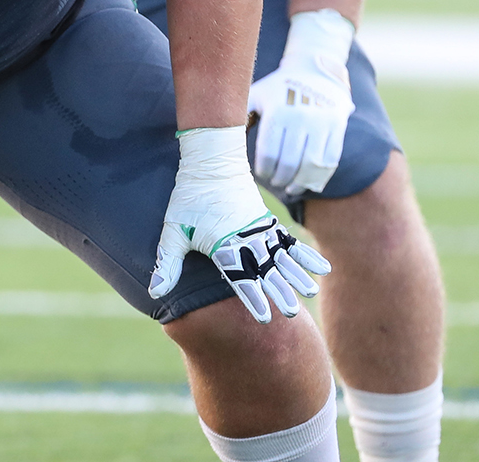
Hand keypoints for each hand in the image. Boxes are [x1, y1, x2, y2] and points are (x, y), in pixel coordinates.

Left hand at [148, 126, 330, 322]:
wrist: (211, 161)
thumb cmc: (189, 197)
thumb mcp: (173, 231)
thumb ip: (167, 263)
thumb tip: (155, 292)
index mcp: (223, 243)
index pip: (240, 276)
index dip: (252, 298)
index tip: (262, 318)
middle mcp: (245, 238)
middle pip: (265, 270)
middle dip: (278, 292)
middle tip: (291, 314)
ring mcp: (259, 229)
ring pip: (281, 257)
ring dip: (296, 275)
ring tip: (310, 293)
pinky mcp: (266, 222)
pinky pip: (289, 241)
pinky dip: (305, 255)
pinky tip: (322, 268)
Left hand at [248, 9, 355, 195]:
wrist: (314, 71)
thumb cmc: (277, 89)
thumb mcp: (256, 95)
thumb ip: (240, 116)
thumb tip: (218, 143)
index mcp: (277, 111)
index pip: (269, 153)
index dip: (264, 170)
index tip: (260, 174)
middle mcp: (301, 116)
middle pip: (290, 162)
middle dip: (280, 179)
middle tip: (274, 183)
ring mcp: (322, 122)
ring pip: (311, 165)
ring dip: (300, 182)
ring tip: (290, 188)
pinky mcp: (338, 126)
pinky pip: (330, 160)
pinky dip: (319, 177)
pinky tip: (308, 182)